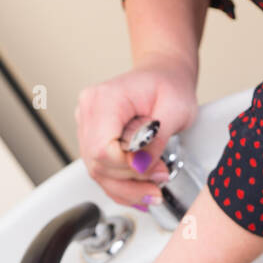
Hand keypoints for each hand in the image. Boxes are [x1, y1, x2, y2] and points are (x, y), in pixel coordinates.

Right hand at [75, 52, 198, 209]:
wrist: (164, 73)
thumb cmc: (169, 84)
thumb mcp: (175, 109)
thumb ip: (157, 139)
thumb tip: (140, 166)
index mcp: (104, 99)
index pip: (103, 150)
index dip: (129, 167)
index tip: (155, 167)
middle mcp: (89, 112)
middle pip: (98, 166)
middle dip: (132, 181)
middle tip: (160, 176)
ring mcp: (87, 127)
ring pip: (98, 175)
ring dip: (128, 188)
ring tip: (153, 186)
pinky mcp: (92, 141)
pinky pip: (102, 174)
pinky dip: (122, 186)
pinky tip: (140, 187)